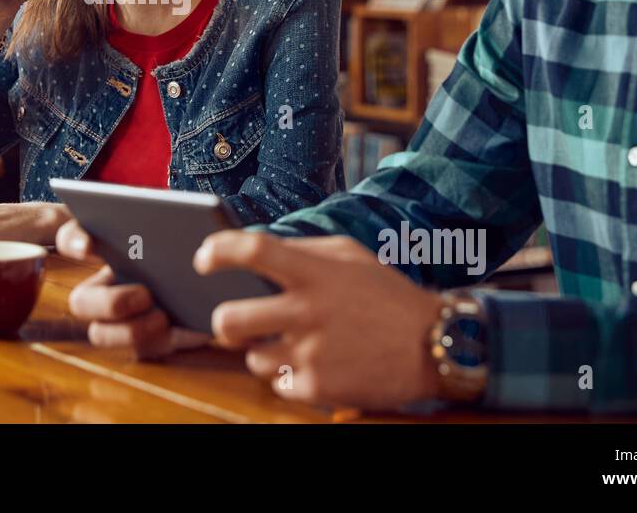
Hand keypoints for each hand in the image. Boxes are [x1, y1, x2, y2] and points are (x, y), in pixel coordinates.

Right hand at [57, 220, 210, 357]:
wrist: (211, 277)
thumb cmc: (187, 243)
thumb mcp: (176, 227)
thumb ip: (163, 221)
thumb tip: (175, 218)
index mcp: (103, 247)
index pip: (70, 238)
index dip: (73, 242)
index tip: (90, 246)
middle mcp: (101, 286)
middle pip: (80, 302)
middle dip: (108, 302)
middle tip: (145, 295)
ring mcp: (119, 319)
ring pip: (101, 334)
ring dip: (131, 330)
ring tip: (164, 318)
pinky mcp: (144, 342)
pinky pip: (142, 350)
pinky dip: (164, 341)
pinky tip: (189, 329)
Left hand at [196, 231, 445, 410]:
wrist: (434, 344)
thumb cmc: (386, 295)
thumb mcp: (349, 256)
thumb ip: (301, 249)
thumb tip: (254, 248)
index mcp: (314, 273)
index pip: (253, 250)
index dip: (219, 251)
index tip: (202, 259)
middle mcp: (308, 312)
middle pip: (230, 319)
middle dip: (223, 323)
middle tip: (233, 322)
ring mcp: (312, 353)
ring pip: (251, 358)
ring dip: (262, 352)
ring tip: (292, 344)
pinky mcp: (319, 388)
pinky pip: (278, 385)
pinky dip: (288, 377)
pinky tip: (315, 365)